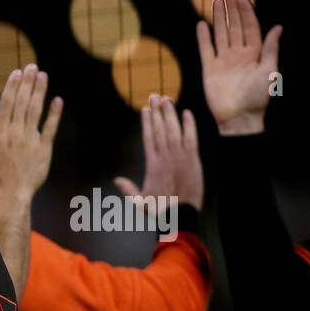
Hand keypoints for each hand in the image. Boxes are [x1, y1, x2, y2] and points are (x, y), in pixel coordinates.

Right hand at [0, 64, 62, 203]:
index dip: (12, 86)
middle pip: (22, 103)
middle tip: (31, 67)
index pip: (6, 104)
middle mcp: (15, 133)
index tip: (16, 72)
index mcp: (0, 133)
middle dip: (26, 83)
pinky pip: (50, 128)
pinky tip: (57, 100)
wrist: (12, 194)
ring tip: (42, 75)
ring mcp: (31, 140)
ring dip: (39, 91)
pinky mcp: (44, 148)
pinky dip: (55, 114)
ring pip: (36, 110)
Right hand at [114, 95, 203, 210]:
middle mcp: (166, 156)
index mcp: (153, 164)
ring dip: (171, 113)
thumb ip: (128, 189)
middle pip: (161, 128)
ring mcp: (181, 156)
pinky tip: (187, 113)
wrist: (180, 215)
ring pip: (175, 129)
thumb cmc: (159, 209)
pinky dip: (190, 125)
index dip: (147, 122)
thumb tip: (116, 180)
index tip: (146, 109)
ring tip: (167, 99)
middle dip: (158, 111)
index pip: (149, 137)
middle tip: (155, 96)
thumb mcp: (139, 201)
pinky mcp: (193, 158)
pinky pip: (191, 137)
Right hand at [197, 0, 280, 135]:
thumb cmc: (258, 97)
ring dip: (218, 19)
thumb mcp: (270, 71)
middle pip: (234, 27)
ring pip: (220, 35)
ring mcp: (223, 61)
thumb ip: (271, 48)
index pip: (250, 27)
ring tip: (215, 3)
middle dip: (231, 10)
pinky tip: (201, 26)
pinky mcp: (210, 70)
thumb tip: (277, 27)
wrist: (239, 117)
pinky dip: (203, 38)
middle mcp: (239, 54)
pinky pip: (206, 50)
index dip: (246, 12)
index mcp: (255, 53)